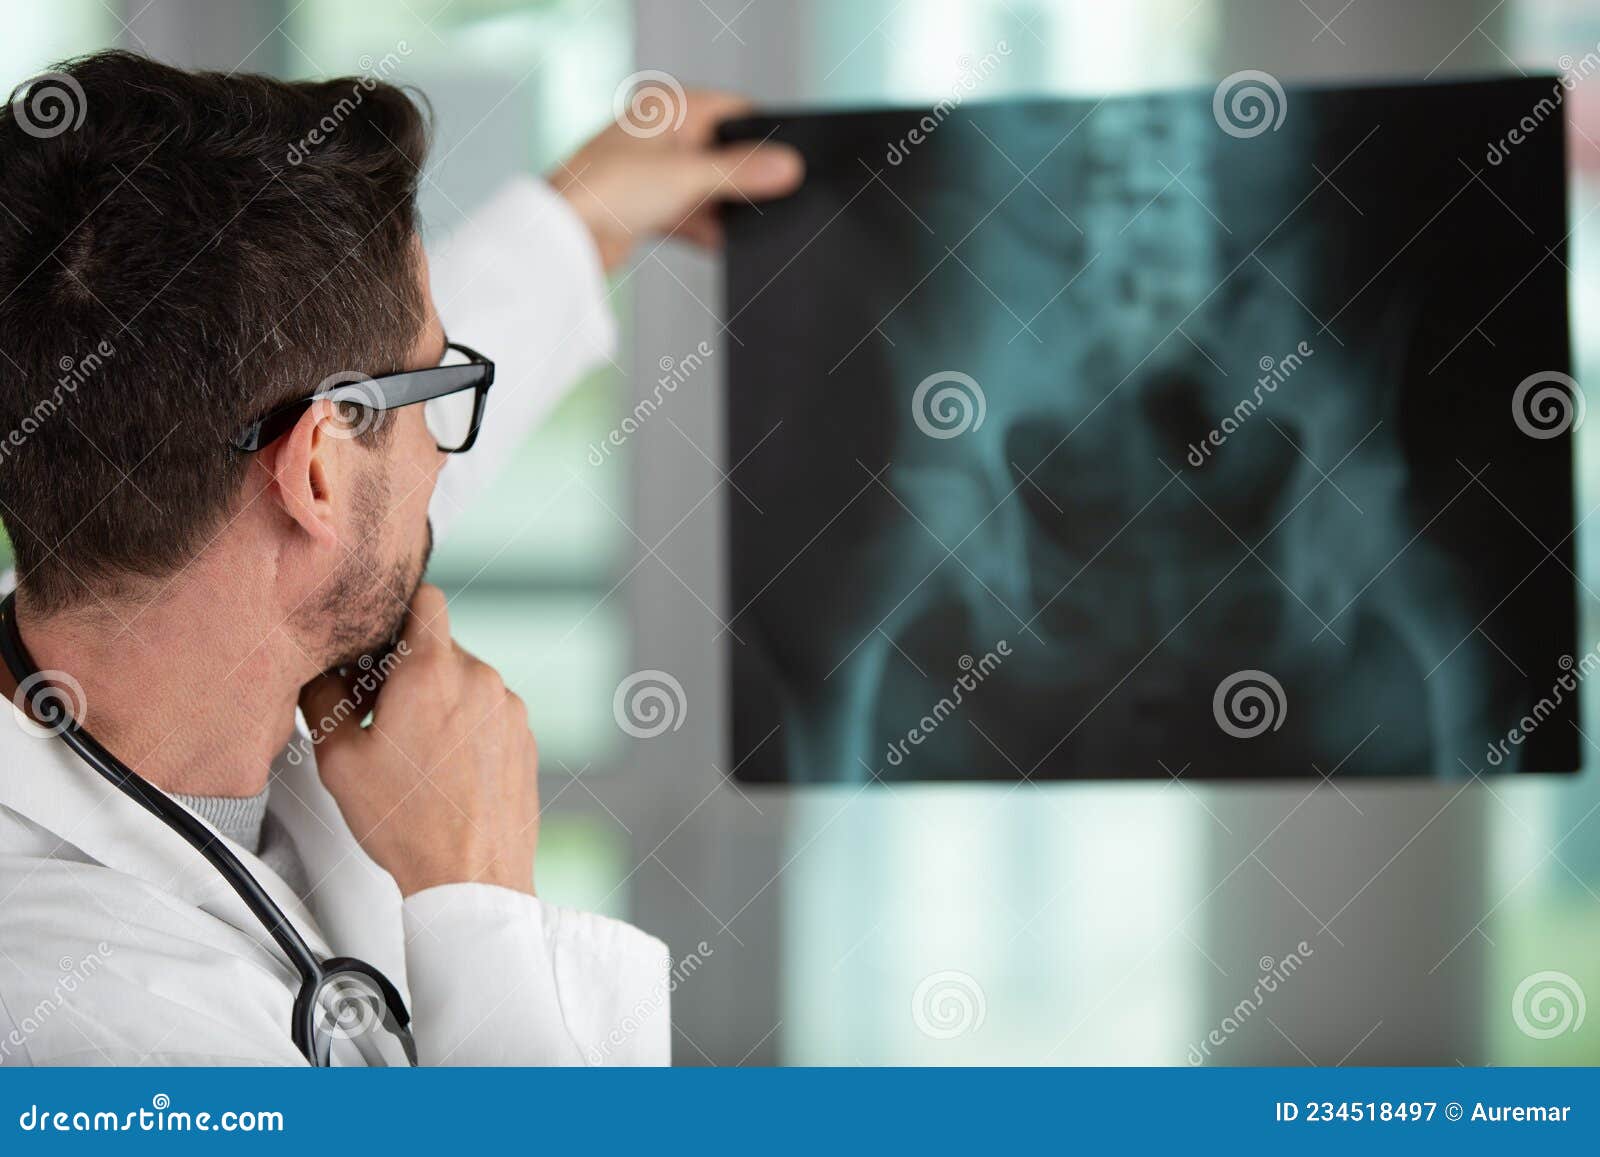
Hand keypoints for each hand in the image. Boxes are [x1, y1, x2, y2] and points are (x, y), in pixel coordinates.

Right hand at [300, 584, 539, 897]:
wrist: (471, 879)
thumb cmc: (410, 826)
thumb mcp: (338, 761)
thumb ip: (321, 699)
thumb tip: (316, 673)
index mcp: (432, 672)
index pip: (424, 598)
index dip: (396, 610)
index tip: (377, 640)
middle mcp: (480, 680)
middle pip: (439, 646)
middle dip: (407, 669)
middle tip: (378, 711)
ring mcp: (508, 709)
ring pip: (465, 680)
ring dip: (438, 699)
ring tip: (411, 750)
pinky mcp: (525, 736)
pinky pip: (489, 711)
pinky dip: (465, 725)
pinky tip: (443, 767)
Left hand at [549, 87, 803, 270]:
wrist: (562, 238)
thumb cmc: (607, 189)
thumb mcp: (689, 177)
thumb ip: (742, 173)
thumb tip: (788, 167)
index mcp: (671, 106)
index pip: (736, 111)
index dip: (763, 138)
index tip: (787, 165)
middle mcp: (664, 133)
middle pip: (725, 154)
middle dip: (743, 182)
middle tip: (765, 203)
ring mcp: (656, 170)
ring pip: (708, 188)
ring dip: (721, 210)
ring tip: (737, 228)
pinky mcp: (648, 205)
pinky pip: (690, 214)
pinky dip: (704, 229)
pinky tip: (718, 243)